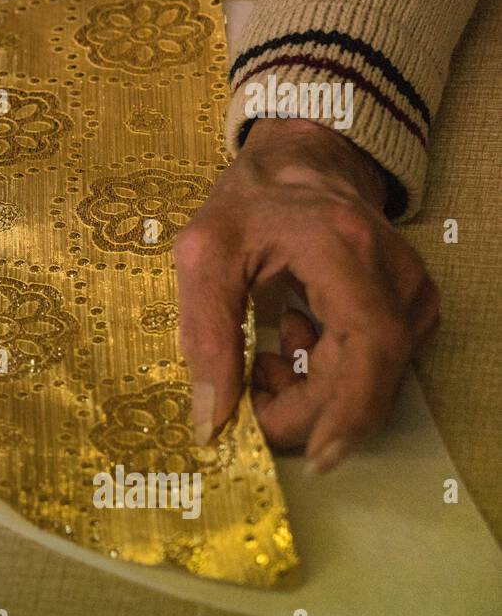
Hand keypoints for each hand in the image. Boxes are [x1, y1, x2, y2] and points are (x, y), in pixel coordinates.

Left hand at [174, 117, 438, 472]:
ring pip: (375, 379)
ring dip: (313, 392)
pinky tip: (289, 340)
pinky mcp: (411, 306)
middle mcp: (393, 272)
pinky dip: (327, 374)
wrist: (300, 162)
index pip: (370, 341)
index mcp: (344, 248)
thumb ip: (204, 335)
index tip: (312, 453)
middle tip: (252, 407)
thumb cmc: (247, 205)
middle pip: (372, 373)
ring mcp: (411, 290)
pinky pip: (375, 367)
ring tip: (262, 355)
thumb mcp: (203, 256)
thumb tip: (212, 422)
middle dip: (310, 412)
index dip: (347, 407)